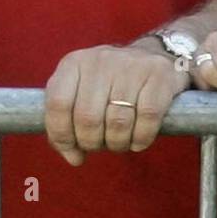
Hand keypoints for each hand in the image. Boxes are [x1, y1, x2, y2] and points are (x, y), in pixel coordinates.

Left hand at [44, 44, 189, 165]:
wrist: (154, 59)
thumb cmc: (113, 88)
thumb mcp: (83, 96)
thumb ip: (69, 125)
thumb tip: (74, 158)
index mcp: (74, 64)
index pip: (58, 104)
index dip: (63, 136)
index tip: (75, 150)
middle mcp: (100, 60)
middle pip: (88, 119)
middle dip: (93, 143)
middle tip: (102, 144)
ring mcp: (130, 66)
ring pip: (118, 123)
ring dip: (118, 144)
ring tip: (121, 141)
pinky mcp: (158, 76)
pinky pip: (146, 121)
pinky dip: (141, 140)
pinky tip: (139, 139)